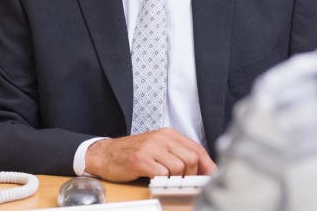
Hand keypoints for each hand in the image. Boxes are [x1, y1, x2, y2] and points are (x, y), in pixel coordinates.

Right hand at [84, 128, 216, 181]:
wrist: (106, 153)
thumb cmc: (133, 153)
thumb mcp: (158, 147)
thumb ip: (177, 153)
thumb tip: (201, 168)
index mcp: (168, 134)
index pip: (197, 148)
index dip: (207, 164)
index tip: (210, 176)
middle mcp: (161, 138)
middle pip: (191, 157)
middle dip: (193, 174)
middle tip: (186, 182)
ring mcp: (151, 148)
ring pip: (179, 166)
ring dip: (177, 179)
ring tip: (168, 181)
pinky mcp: (141, 159)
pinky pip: (162, 173)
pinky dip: (163, 180)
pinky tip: (156, 180)